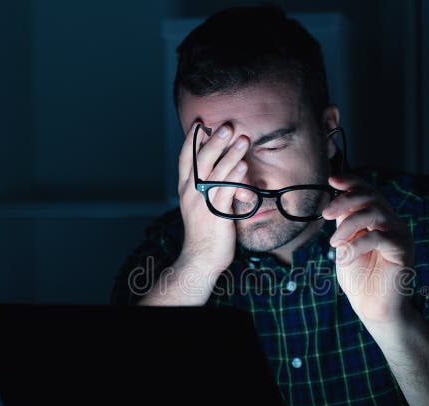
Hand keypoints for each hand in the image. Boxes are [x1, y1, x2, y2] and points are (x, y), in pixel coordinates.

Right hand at [176, 122, 250, 278]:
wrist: (200, 259)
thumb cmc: (206, 231)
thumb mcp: (204, 204)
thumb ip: (214, 186)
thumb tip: (232, 168)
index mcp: (186, 189)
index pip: (186, 159)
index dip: (192, 140)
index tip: (200, 123)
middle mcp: (191, 193)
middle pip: (201, 161)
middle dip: (214, 141)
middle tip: (227, 126)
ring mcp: (202, 204)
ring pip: (215, 174)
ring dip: (230, 154)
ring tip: (242, 139)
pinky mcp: (216, 215)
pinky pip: (225, 192)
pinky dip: (235, 177)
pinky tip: (243, 166)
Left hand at [323, 175, 415, 324]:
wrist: (374, 310)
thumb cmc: (361, 281)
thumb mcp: (346, 246)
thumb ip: (344, 225)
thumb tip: (334, 203)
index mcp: (379, 220)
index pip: (368, 192)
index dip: (351, 182)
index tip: (332, 180)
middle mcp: (392, 224)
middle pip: (372, 197)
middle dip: (345, 201)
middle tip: (325, 215)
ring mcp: (399, 236)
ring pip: (375, 213)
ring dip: (349, 224)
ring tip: (335, 243)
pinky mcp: (403, 250)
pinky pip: (378, 237)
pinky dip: (357, 245)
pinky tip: (345, 258)